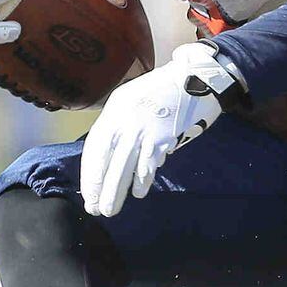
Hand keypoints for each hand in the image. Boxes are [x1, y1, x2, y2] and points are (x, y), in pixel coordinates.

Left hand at [81, 43, 238, 216]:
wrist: (199, 77)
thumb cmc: (164, 90)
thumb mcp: (132, 99)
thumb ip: (120, 124)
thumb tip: (110, 156)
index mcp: (116, 108)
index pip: (96, 147)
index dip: (90, 173)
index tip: (88, 192)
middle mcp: (127, 118)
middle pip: (108, 160)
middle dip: (100, 188)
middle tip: (95, 209)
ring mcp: (146, 128)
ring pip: (126, 167)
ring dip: (117, 191)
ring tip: (111, 209)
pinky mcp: (165, 137)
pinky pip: (149, 164)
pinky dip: (143, 181)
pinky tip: (138, 193)